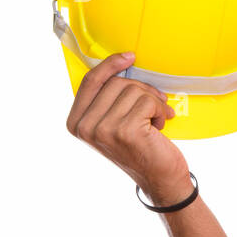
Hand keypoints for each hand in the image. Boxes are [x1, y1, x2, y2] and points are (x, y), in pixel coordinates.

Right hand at [65, 52, 190, 202]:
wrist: (160, 179)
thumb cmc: (140, 148)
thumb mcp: (114, 122)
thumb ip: (109, 100)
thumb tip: (123, 65)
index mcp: (76, 123)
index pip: (90, 81)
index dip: (110, 65)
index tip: (130, 57)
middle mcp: (85, 127)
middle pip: (115, 83)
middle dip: (142, 89)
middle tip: (156, 106)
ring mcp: (103, 129)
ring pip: (133, 90)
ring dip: (153, 102)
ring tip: (157, 120)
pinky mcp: (125, 131)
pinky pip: (147, 102)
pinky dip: (160, 111)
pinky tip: (160, 126)